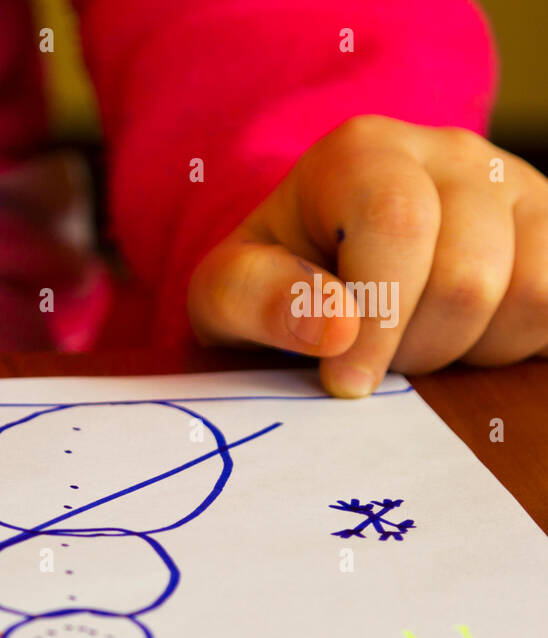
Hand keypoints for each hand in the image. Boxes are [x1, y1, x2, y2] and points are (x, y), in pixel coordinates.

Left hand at [188, 115, 547, 395]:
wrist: (317, 267)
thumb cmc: (269, 282)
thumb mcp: (224, 292)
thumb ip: (255, 300)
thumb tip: (335, 327)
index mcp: (364, 152)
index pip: (397, 223)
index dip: (379, 316)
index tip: (345, 380)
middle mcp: (452, 154)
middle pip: (468, 274)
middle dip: (414, 347)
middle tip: (371, 361)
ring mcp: (517, 188)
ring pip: (530, 293)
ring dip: (466, 350)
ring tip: (411, 345)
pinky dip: (512, 346)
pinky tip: (460, 342)